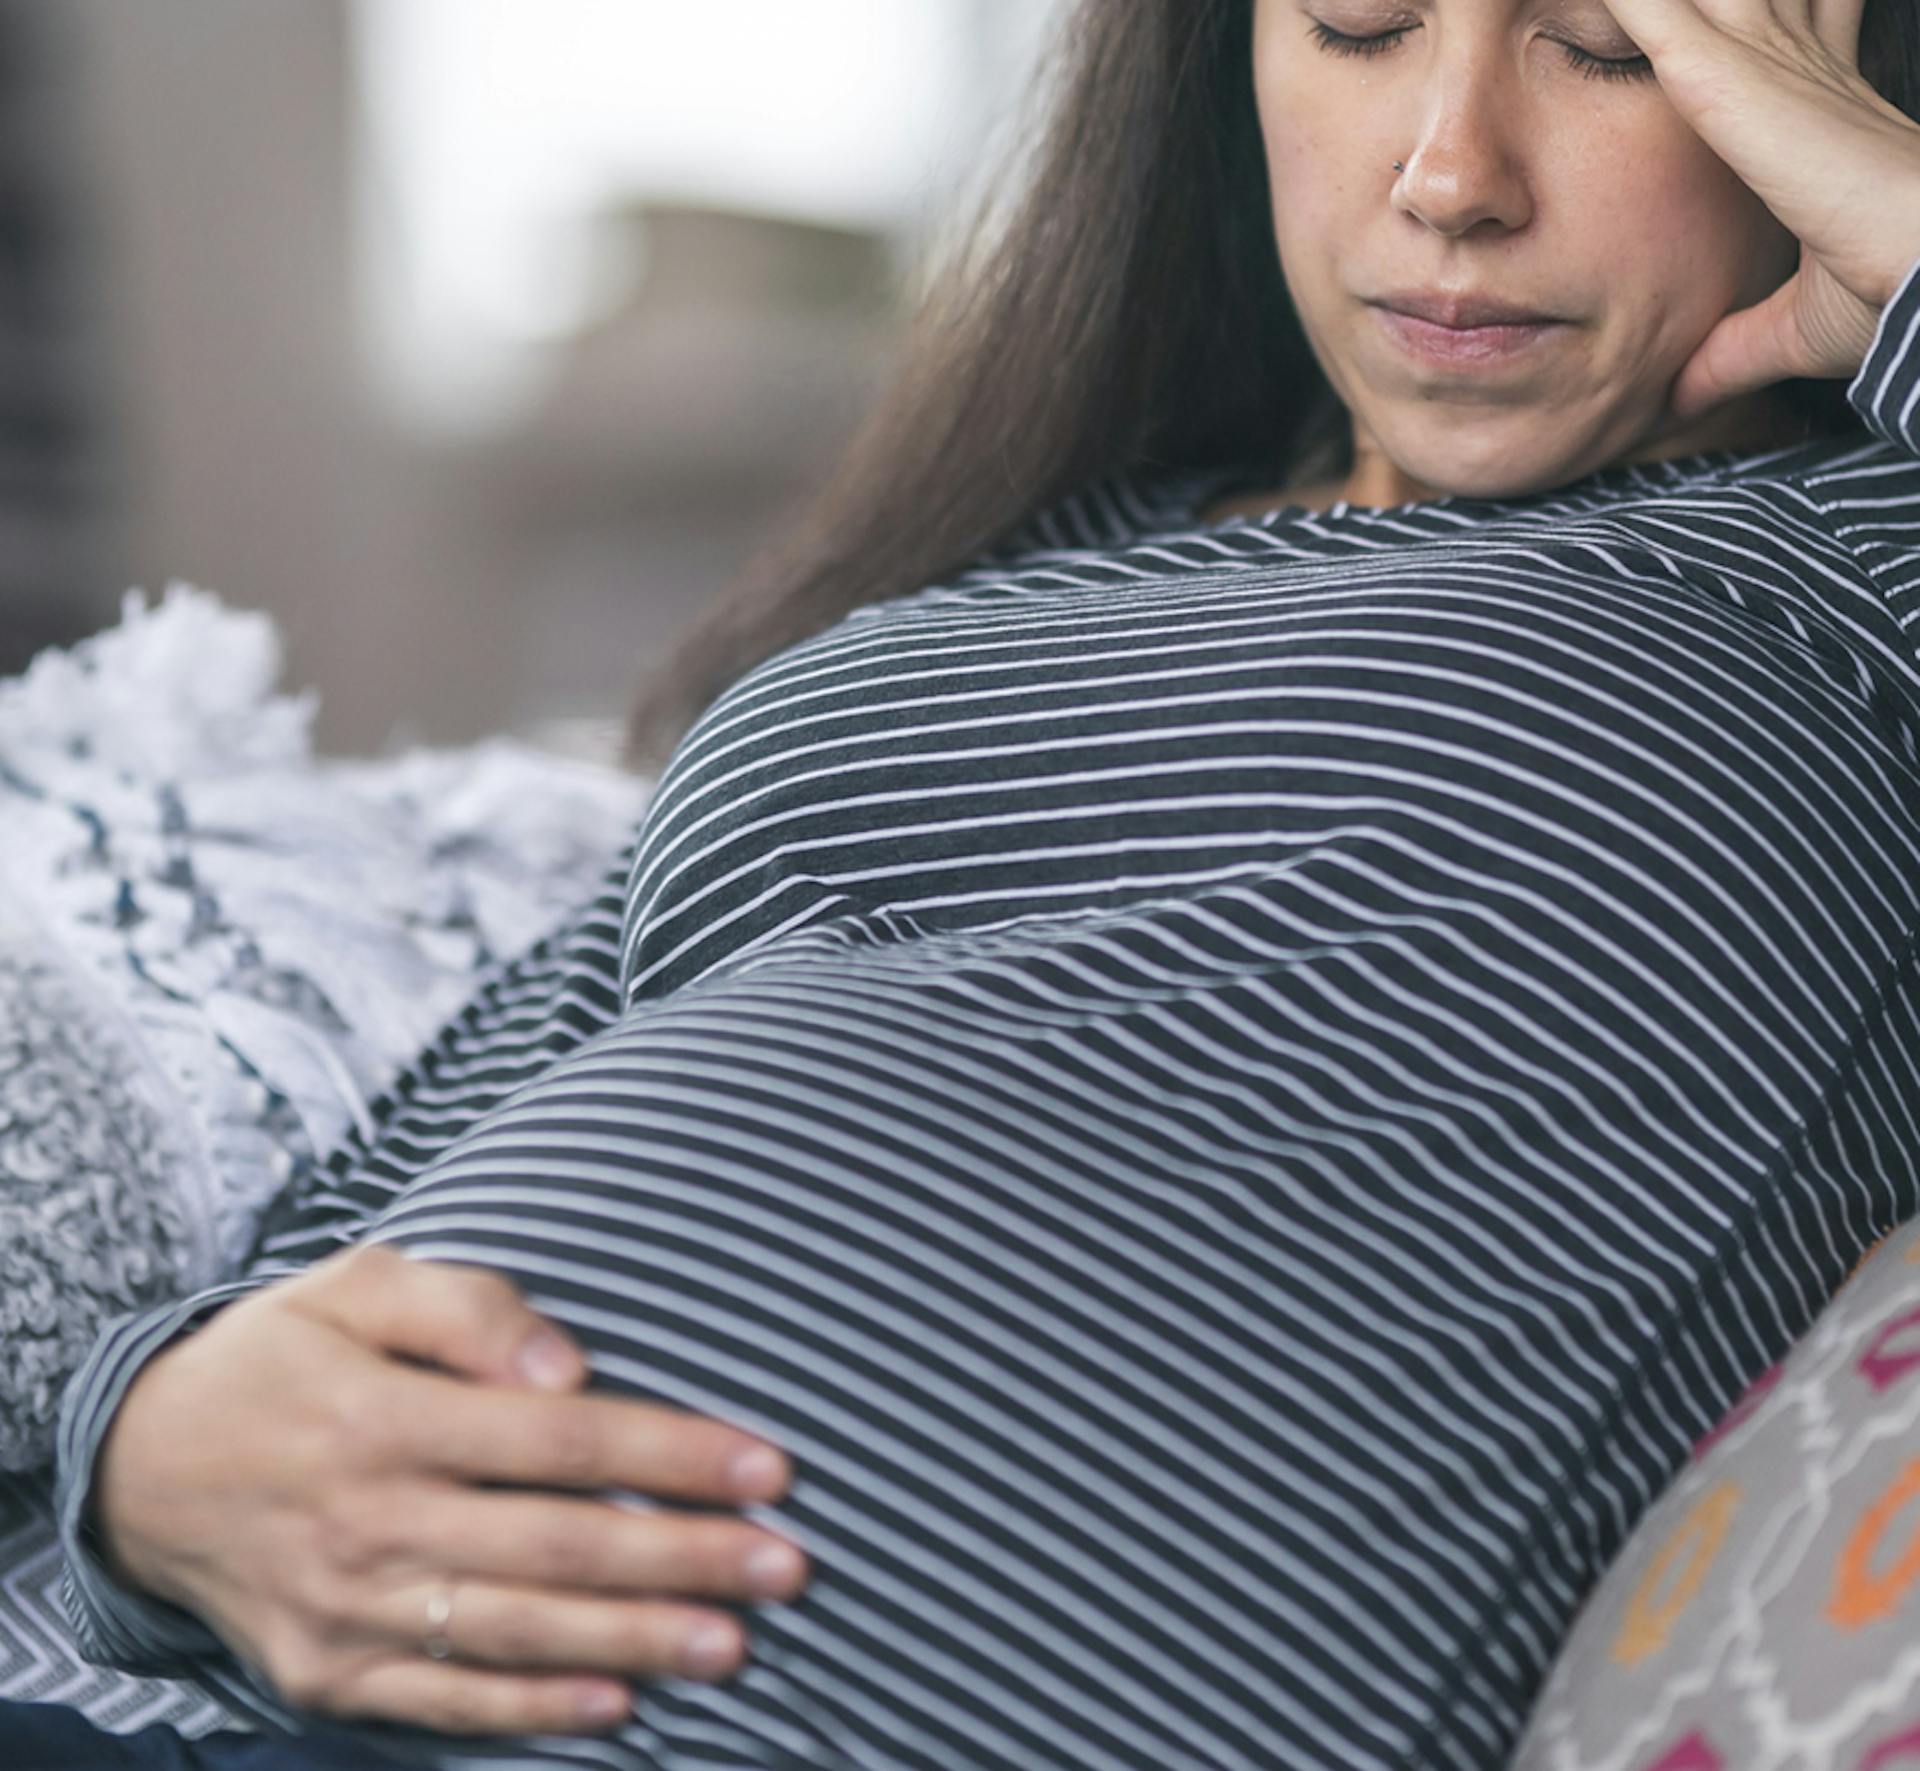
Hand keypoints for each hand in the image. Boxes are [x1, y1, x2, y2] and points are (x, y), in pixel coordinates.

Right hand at [92, 1243, 809, 1737]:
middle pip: (558, 1545)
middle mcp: (369, 1520)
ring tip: (735, 1642)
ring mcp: (346, 1609)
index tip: (770, 1467)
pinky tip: (619, 1705)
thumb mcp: (355, 1286)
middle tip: (791, 1566)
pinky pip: (445, 1701)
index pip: (561, 1441)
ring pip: (517, 1632)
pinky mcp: (325, 1672)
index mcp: (385, 1418)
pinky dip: (533, 1712)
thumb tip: (565, 1366)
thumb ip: (464, 1306)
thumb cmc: (279, 1356)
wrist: (140, 1467)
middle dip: (685, 1558)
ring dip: (634, 1640)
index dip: (673, 1457)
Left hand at [1601, 0, 1919, 419]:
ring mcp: (1759, 56)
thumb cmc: (1886, 292)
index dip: (1709, 17)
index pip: (1753, 34)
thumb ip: (1731, 347)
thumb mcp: (1793, 324)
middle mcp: (1785, 63)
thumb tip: (1681, 394)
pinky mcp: (1721, 73)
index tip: (1664, 14)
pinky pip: (1647, 8)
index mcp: (1803, 107)